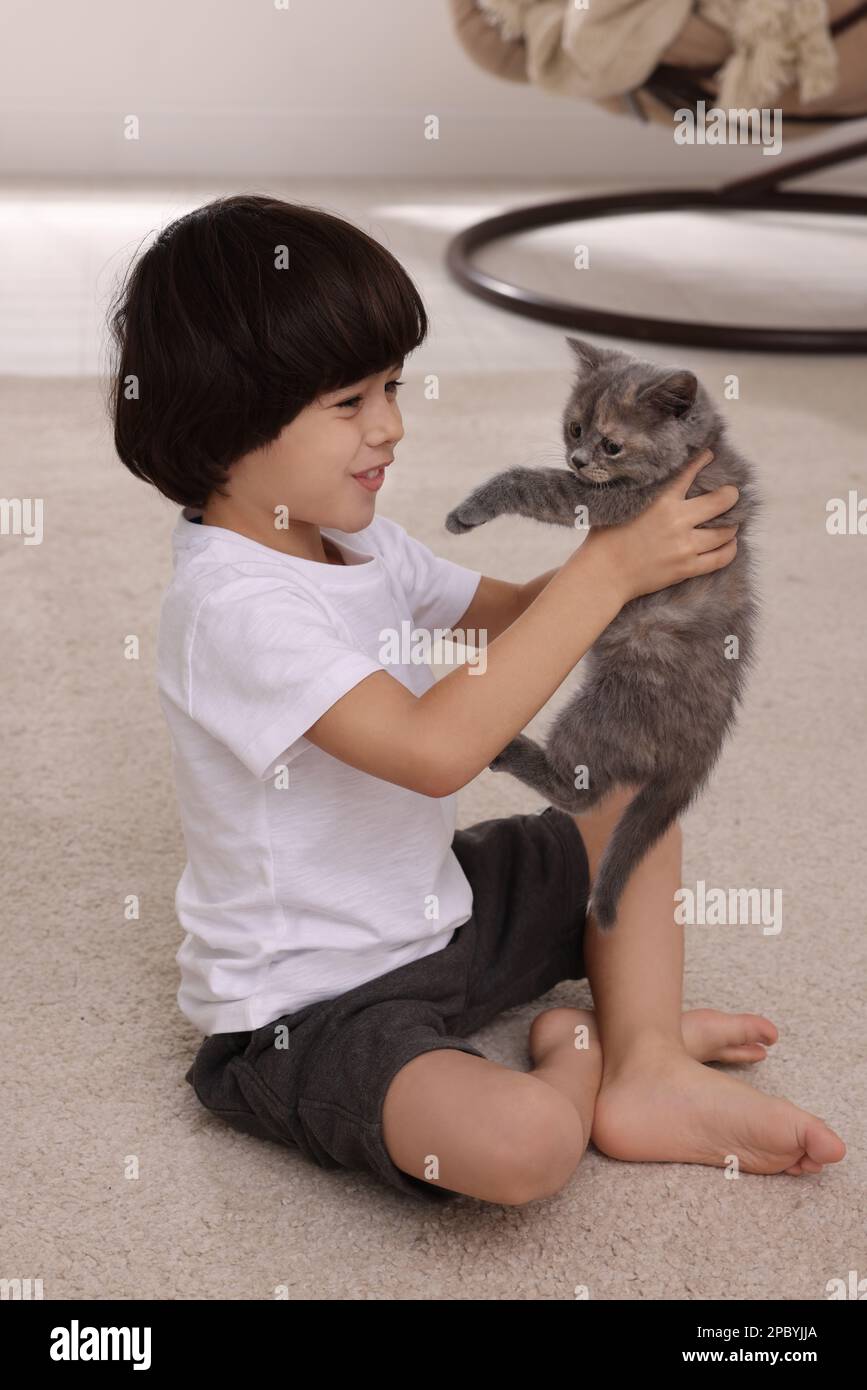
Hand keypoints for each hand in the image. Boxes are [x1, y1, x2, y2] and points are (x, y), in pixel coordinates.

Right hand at [580, 448, 739, 603]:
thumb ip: (644, 492)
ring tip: (730, 522)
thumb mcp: (621, 504)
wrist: (603, 574)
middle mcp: (677, 520)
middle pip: (722, 501)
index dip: (704, 460)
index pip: (691, 472)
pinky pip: (721, 558)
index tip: (710, 456)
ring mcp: (684, 546)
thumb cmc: (605, 539)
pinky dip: (730, 549)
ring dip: (731, 524)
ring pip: (725, 531)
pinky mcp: (686, 568)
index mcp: (661, 500)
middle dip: (731, 495)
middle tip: (731, 494)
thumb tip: (652, 476)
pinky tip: (729, 544)